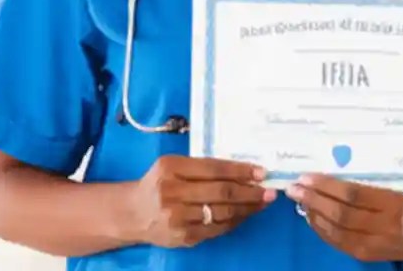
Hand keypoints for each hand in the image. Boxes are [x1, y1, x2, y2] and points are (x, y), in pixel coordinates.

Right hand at [125, 155, 275, 247]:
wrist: (132, 213)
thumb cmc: (160, 183)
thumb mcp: (174, 166)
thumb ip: (203, 167)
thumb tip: (246, 171)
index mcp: (171, 168)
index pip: (214, 168)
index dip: (241, 171)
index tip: (262, 172)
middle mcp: (172, 193)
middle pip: (221, 192)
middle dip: (250, 192)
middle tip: (270, 191)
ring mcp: (177, 217)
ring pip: (222, 212)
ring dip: (247, 208)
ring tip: (263, 202)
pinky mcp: (182, 236)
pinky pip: (216, 229)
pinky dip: (234, 221)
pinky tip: (245, 214)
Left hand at [286, 174, 402, 261]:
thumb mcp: (395, 191)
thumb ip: (367, 187)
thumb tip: (329, 179)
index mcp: (392, 203)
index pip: (354, 194)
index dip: (327, 186)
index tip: (308, 176)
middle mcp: (383, 225)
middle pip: (341, 213)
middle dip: (314, 199)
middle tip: (295, 188)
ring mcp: (372, 244)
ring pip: (335, 229)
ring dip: (313, 213)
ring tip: (299, 199)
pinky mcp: (363, 255)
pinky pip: (336, 241)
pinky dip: (320, 228)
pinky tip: (311, 216)